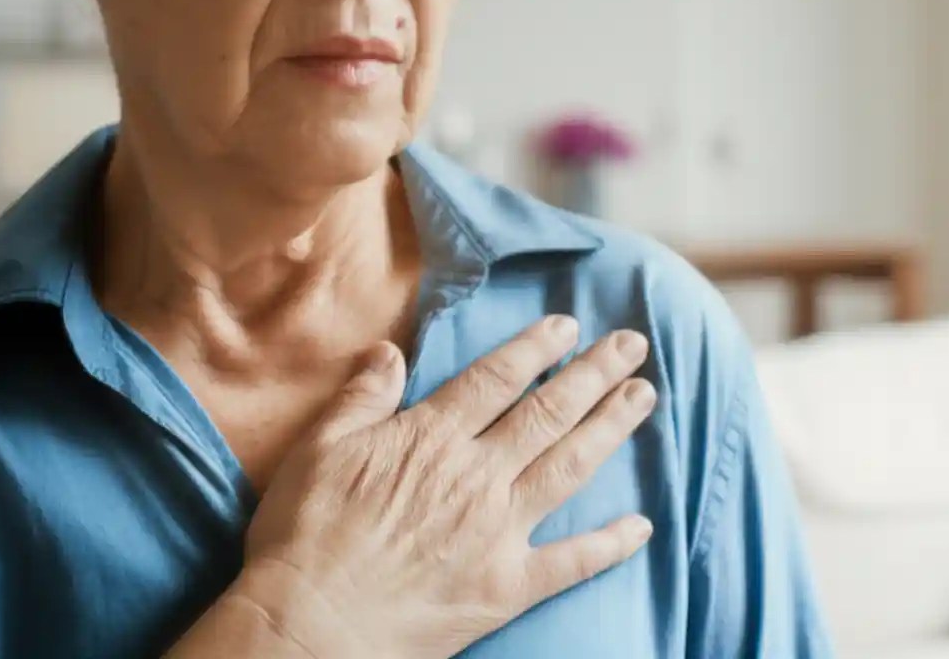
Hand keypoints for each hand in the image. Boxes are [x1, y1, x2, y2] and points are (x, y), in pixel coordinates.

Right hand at [233, 315, 656, 658]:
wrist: (310, 623)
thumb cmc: (305, 535)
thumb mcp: (319, 449)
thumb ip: (363, 396)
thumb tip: (390, 349)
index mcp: (432, 438)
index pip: (497, 379)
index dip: (536, 348)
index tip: (568, 326)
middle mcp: (476, 475)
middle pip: (547, 412)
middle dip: (594, 374)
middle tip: (633, 346)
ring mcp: (499, 530)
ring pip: (569, 467)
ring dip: (611, 428)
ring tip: (644, 397)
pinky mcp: (508, 586)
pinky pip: (574, 561)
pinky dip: (612, 543)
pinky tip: (642, 525)